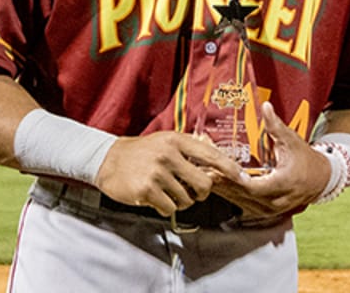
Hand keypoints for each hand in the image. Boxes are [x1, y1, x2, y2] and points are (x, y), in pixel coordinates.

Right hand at [93, 131, 239, 216]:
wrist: (107, 159)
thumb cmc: (143, 152)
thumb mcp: (167, 142)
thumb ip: (191, 151)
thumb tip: (218, 165)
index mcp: (177, 141)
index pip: (211, 155)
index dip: (230, 168)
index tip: (243, 178)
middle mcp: (169, 155)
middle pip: (203, 183)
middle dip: (202, 193)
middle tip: (193, 192)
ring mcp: (157, 173)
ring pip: (186, 199)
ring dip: (180, 201)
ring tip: (166, 191)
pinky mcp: (146, 190)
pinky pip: (169, 208)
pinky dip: (164, 207)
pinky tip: (155, 197)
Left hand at [208, 102, 330, 219]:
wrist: (320, 180)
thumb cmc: (306, 160)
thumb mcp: (292, 141)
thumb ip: (276, 126)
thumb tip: (266, 107)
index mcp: (284, 183)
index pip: (255, 187)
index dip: (237, 181)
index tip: (221, 171)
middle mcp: (276, 201)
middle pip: (243, 196)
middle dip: (222, 183)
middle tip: (204, 171)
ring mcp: (270, 209)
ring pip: (240, 202)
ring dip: (223, 191)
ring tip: (205, 178)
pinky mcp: (264, 212)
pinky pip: (243, 205)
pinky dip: (229, 195)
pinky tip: (217, 187)